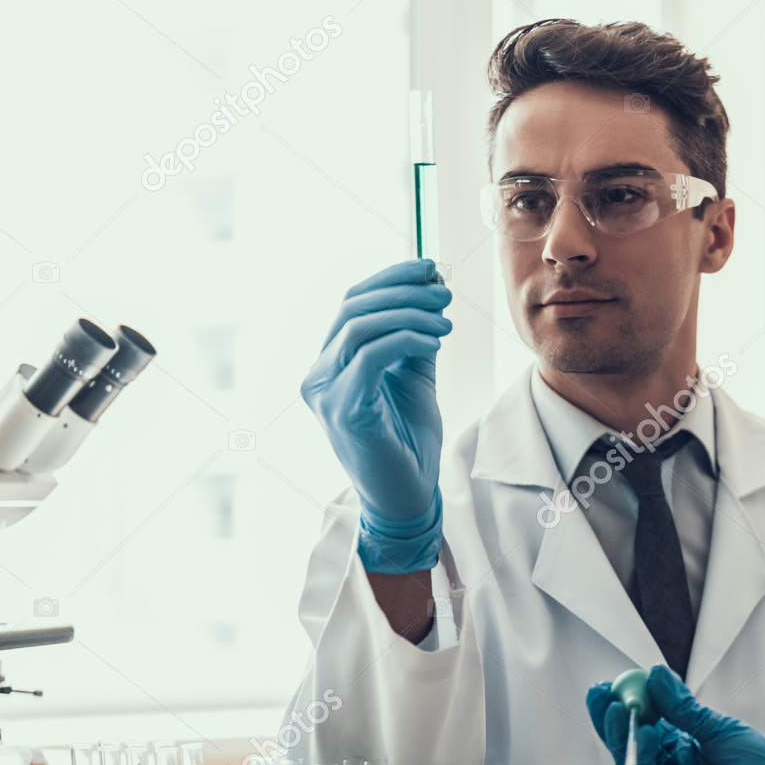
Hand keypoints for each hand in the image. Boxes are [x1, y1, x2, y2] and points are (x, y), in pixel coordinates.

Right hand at [300, 260, 453, 572]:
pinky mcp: (343, 410)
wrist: (407, 496)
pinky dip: (406, 339)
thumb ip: (413, 337)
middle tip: (444, 292)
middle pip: (353, 308)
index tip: (431, 268)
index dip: (391, 279)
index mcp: (330, 364)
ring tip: (446, 319)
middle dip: (402, 291)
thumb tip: (430, 290)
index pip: (353, 304)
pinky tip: (436, 340)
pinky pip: (371, 356)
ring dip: (409, 314)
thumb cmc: (408, 441)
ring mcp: (325, 393)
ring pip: (359, 327)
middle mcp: (318, 375)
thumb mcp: (413, 376)